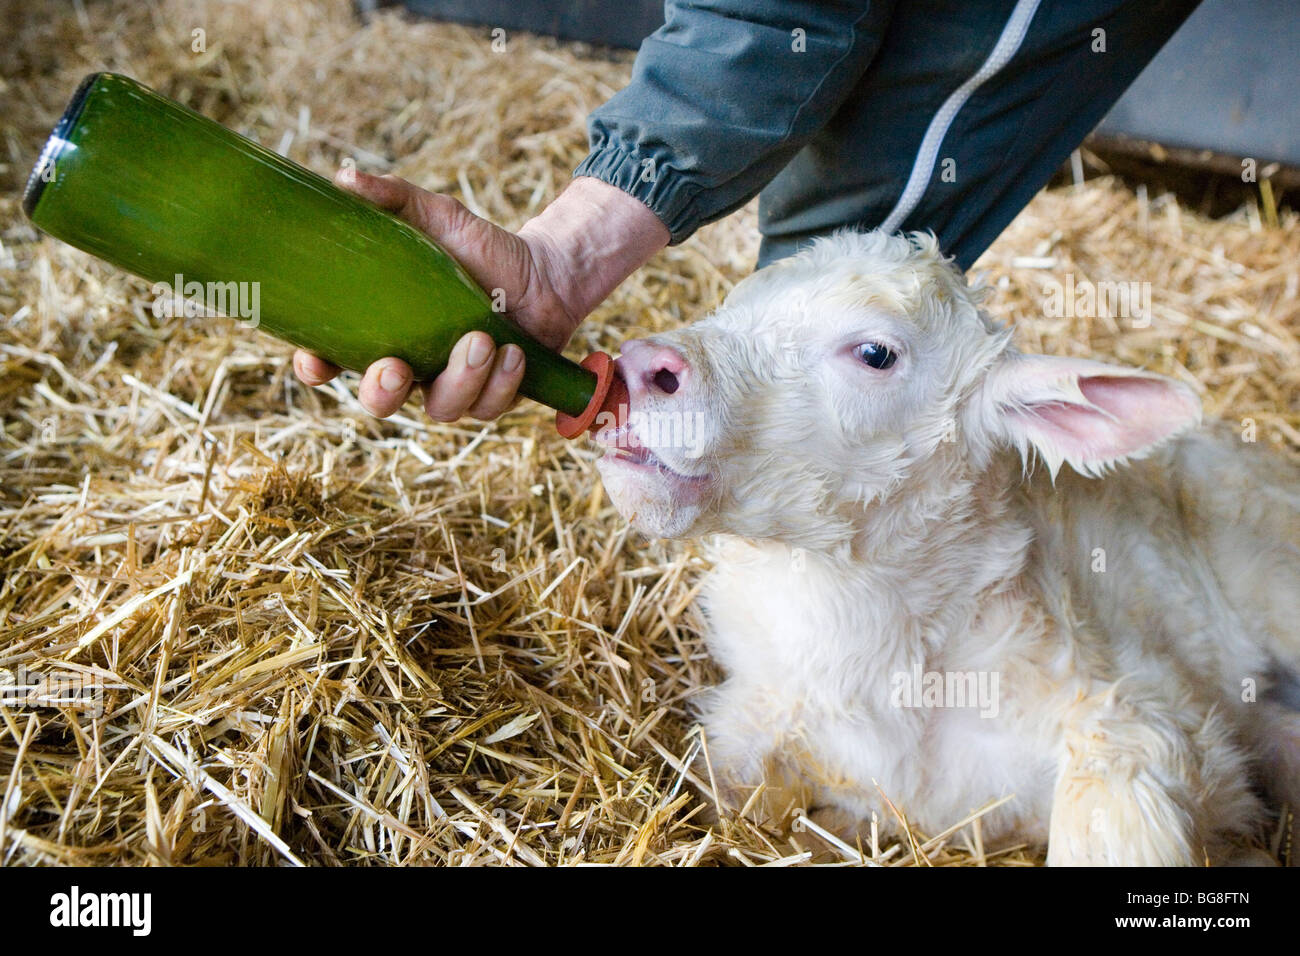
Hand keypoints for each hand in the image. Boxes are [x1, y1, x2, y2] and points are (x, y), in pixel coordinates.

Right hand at [293, 168, 582, 420]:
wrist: (544, 271)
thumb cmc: (480, 248)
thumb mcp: (436, 217)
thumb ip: (392, 198)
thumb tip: (345, 178)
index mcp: (381, 330)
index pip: (331, 359)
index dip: (315, 367)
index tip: (314, 360)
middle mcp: (411, 366)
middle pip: (379, 401)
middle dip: (381, 393)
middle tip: (394, 368)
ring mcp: (452, 386)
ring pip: (441, 408)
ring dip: (460, 377)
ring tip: (482, 339)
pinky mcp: (493, 397)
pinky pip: (489, 406)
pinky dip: (501, 382)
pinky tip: (514, 353)